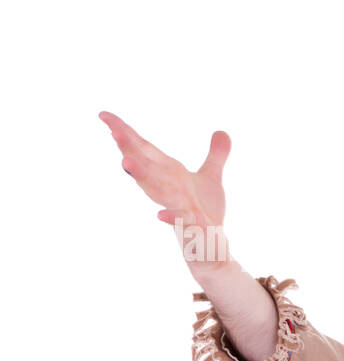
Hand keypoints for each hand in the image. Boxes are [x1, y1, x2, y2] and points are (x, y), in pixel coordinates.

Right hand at [99, 111, 233, 267]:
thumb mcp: (211, 179)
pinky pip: (179, 223)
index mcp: (169, 174)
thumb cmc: (204, 213)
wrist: (209, 247)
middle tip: (112, 130)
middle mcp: (168, 188)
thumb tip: (222, 131)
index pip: (144, 150)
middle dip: (130, 149)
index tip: (103, 113)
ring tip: (125, 163)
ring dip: (142, 178)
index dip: (125, 132)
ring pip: (156, 191)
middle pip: (146, 166)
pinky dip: (170, 218)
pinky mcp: (189, 228)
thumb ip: (215, 155)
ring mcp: (176, 208)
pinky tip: (160, 216)